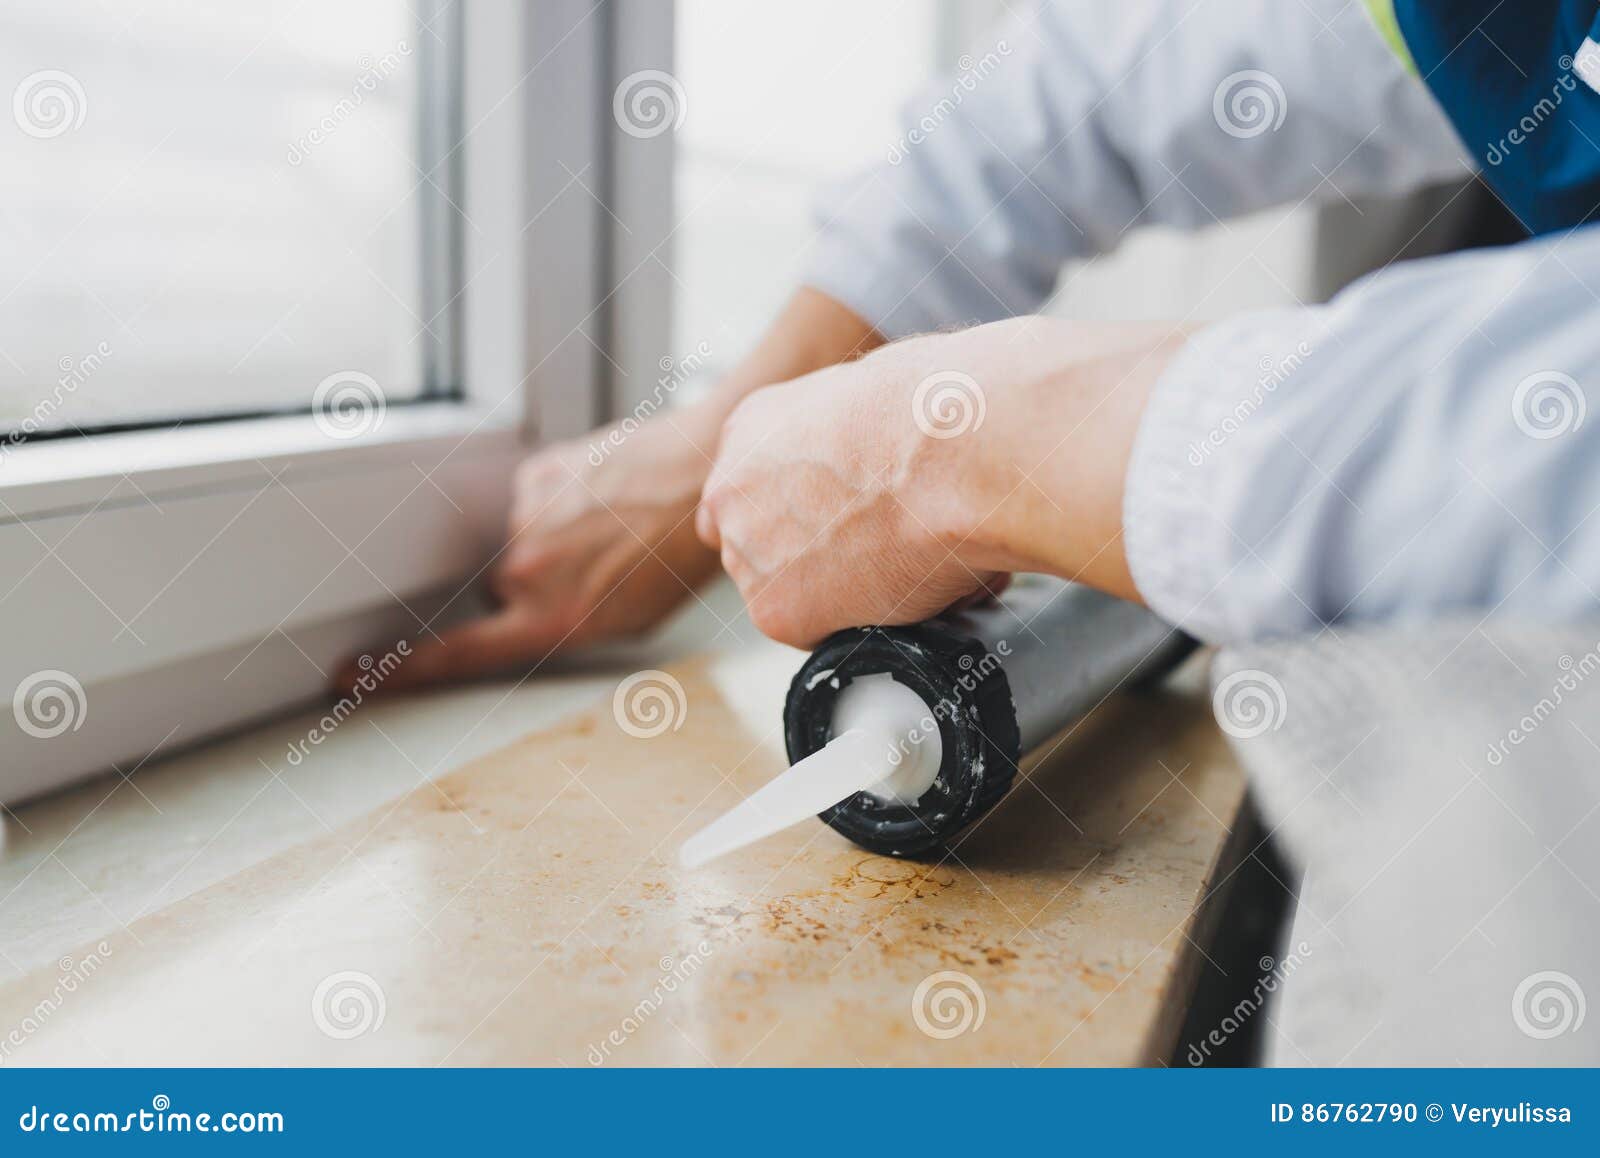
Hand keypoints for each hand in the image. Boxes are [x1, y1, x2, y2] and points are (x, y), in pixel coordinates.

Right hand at [337, 403, 721, 690]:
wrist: (704, 478)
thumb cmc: (678, 558)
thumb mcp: (628, 621)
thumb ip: (563, 625)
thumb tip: (529, 613)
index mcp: (552, 622)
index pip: (458, 654)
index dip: (399, 670)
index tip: (348, 674)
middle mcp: (527, 575)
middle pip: (504, 589)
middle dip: (540, 581)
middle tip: (601, 564)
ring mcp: (526, 521)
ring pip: (522, 540)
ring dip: (556, 535)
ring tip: (613, 526)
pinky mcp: (534, 476)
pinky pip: (535, 498)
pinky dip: (563, 498)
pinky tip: (606, 495)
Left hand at [697, 318, 1189, 647]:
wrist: (985, 436)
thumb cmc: (972, 398)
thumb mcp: (907, 387)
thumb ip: (872, 431)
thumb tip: (905, 459)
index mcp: (759, 421)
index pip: (774, 494)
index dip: (829, 513)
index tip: (867, 518)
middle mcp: (733, 484)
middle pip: (773, 547)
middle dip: (835, 554)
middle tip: (901, 544)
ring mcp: (751, 548)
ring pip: (803, 595)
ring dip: (859, 591)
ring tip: (926, 558)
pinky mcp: (782, 609)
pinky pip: (827, 639)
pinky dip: (883, 623)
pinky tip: (927, 586)